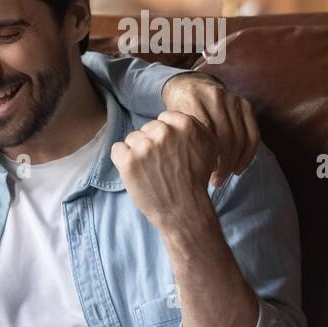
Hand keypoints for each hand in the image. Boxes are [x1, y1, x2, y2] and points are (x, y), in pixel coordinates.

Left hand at [111, 110, 219, 230]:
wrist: (183, 208)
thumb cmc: (196, 179)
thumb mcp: (210, 147)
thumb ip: (196, 127)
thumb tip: (181, 118)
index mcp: (184, 124)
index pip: (164, 118)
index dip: (165, 135)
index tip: (169, 150)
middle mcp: (163, 132)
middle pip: (147, 127)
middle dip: (151, 142)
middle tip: (160, 163)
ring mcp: (144, 146)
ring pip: (132, 138)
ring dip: (137, 151)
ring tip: (150, 169)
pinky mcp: (128, 160)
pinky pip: (117, 149)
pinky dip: (123, 159)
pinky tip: (136, 171)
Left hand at [160, 72, 257, 186]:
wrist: (188, 86)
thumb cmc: (176, 112)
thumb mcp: (172, 122)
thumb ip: (177, 138)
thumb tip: (180, 170)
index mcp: (192, 100)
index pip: (204, 135)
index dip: (206, 159)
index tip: (202, 177)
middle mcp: (214, 97)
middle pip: (224, 137)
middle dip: (222, 163)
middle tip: (216, 181)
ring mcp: (232, 99)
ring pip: (239, 137)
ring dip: (234, 161)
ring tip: (225, 177)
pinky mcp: (244, 104)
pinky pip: (252, 133)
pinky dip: (247, 154)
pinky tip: (238, 168)